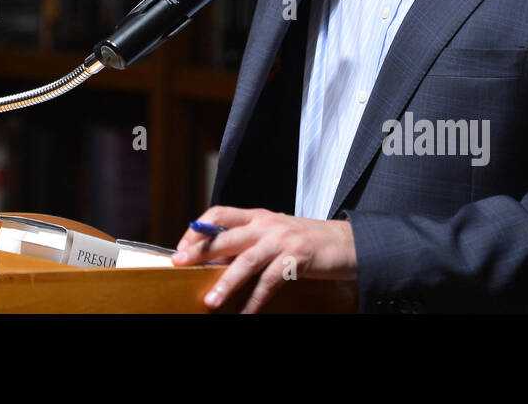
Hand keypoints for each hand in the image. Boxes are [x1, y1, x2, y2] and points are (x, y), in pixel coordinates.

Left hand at [172, 207, 356, 313]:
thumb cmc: (308, 240)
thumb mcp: (274, 235)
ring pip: (247, 261)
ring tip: (211, 300)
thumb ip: (248, 243)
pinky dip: (256, 301)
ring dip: (226, 282)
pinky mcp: (297, 259)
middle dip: (201, 250)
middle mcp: (267, 225)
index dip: (199, 228)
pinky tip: (246, 314)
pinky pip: (270, 282)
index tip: (182, 246)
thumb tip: (216, 261)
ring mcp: (282, 241)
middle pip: (227, 236)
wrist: (347, 242)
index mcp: (258, 217)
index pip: (220, 213)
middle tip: (180, 264)